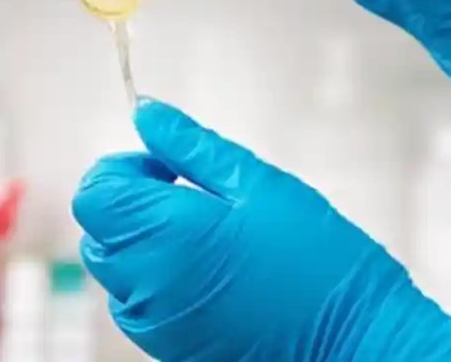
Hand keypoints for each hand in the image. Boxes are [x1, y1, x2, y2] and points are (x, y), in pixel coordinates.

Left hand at [72, 99, 450, 361]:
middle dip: (131, 203)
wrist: (356, 341)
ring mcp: (154, 325)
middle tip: (193, 198)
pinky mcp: (169, 349)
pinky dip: (157, 280)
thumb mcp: (259, 184)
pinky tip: (212, 273)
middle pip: (97, 229)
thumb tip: (146, 112)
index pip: (94, 191)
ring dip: (142, 243)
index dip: (124, 167)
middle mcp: (146, 285)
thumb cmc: (318, 260)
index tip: (168, 167)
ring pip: (115, 268)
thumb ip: (192, 146)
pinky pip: (138, 304)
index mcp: (165, 236)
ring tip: (209, 238)